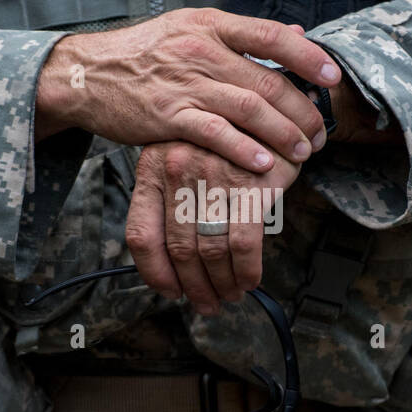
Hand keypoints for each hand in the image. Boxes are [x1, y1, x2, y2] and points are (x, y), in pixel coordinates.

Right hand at [36, 8, 338, 171]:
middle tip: (320, 134)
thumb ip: (242, 36)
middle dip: (303, 112)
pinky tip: (263, 164)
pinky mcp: (168, 116)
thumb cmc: (142, 55)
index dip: (308, 57)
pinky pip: (215, 134)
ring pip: (249, 109)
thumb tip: (298, 33)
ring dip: (283, 135)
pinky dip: (243, 150)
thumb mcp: (190, 28)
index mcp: (211, 25)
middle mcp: (201, 50)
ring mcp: (185, 84)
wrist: (88, 74)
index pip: (271, 36)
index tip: (332, 77)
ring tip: (302, 153)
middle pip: (268, 81)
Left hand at [125, 142, 300, 312]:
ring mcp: (214, 176)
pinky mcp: (251, 183)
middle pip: (179, 249)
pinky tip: (249, 279)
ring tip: (229, 295)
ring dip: (221, 284)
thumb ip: (170, 199)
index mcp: (153, 166)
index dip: (154, 273)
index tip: (170, 291)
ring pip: (210, 251)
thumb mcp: (184, 157)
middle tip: (207, 303)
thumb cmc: (225, 141)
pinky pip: (243, 243)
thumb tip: (170, 263)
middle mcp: (178, 170)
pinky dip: (246, 270)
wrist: (270, 108)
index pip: (141, 235)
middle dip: (195, 286)